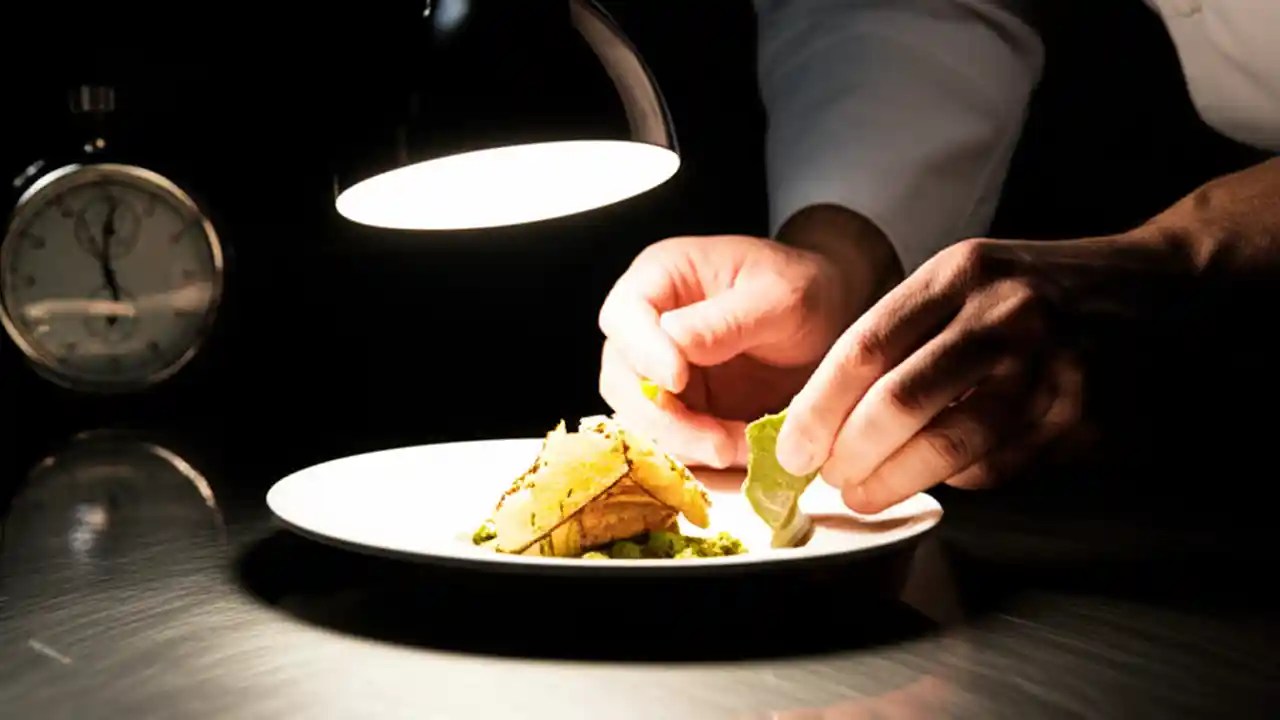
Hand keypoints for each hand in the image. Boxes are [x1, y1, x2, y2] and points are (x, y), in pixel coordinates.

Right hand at [598, 206, 900, 467]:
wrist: (832, 321)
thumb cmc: (807, 290)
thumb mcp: (782, 297)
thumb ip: (729, 320)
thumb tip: (674, 343)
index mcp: (662, 279)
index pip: (624, 316)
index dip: (642, 351)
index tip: (679, 379)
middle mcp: (648, 330)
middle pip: (622, 380)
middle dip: (663, 419)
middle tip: (717, 443)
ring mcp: (661, 376)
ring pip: (643, 423)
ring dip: (687, 447)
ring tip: (743, 452)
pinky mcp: (682, 414)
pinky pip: (676, 446)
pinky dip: (704, 463)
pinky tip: (744, 462)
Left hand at [776, 156, 1279, 512]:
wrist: (1155, 288)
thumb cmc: (1035, 290)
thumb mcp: (964, 280)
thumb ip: (900, 333)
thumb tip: (823, 410)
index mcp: (961, 273)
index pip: (865, 347)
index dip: (818, 407)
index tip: (793, 446)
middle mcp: (1004, 315)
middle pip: (899, 403)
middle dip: (850, 454)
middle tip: (828, 478)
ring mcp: (1050, 367)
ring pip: (950, 445)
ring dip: (896, 480)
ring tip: (865, 493)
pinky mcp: (1084, 416)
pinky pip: (1000, 464)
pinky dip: (960, 477)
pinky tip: (943, 473)